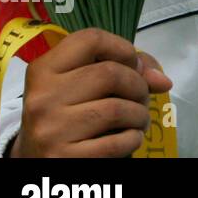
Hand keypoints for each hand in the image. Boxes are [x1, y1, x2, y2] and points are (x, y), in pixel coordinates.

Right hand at [10, 28, 171, 157]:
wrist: (35, 157)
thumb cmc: (67, 111)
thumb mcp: (81, 82)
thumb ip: (124, 68)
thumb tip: (162, 80)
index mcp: (44, 69)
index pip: (91, 39)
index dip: (123, 48)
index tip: (133, 64)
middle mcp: (42, 97)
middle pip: (110, 74)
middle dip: (138, 85)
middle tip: (140, 97)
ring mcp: (50, 129)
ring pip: (117, 109)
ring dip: (140, 114)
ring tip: (138, 118)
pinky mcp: (62, 157)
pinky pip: (116, 143)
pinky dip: (133, 138)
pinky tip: (130, 136)